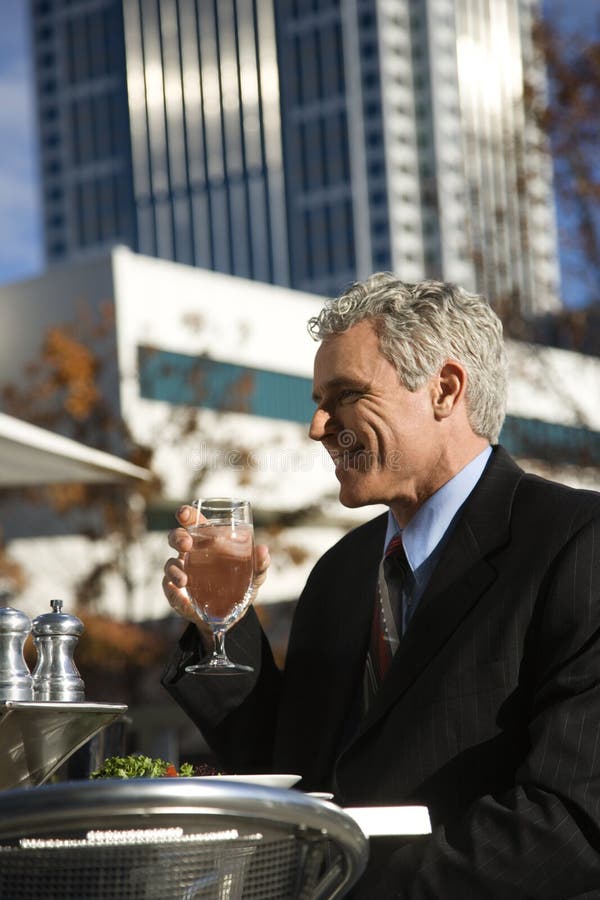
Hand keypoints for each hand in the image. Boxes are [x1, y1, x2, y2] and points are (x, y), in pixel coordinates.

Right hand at [162, 504, 270, 636]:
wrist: (231, 616)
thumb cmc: (242, 585)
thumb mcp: (255, 575)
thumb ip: (260, 563)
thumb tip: (263, 550)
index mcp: (208, 541)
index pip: (194, 522)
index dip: (187, 514)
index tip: (184, 513)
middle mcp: (191, 553)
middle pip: (176, 537)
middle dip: (178, 537)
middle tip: (186, 545)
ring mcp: (182, 571)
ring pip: (170, 563)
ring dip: (174, 569)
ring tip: (184, 580)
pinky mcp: (175, 590)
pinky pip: (168, 585)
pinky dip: (172, 587)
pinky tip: (180, 591)